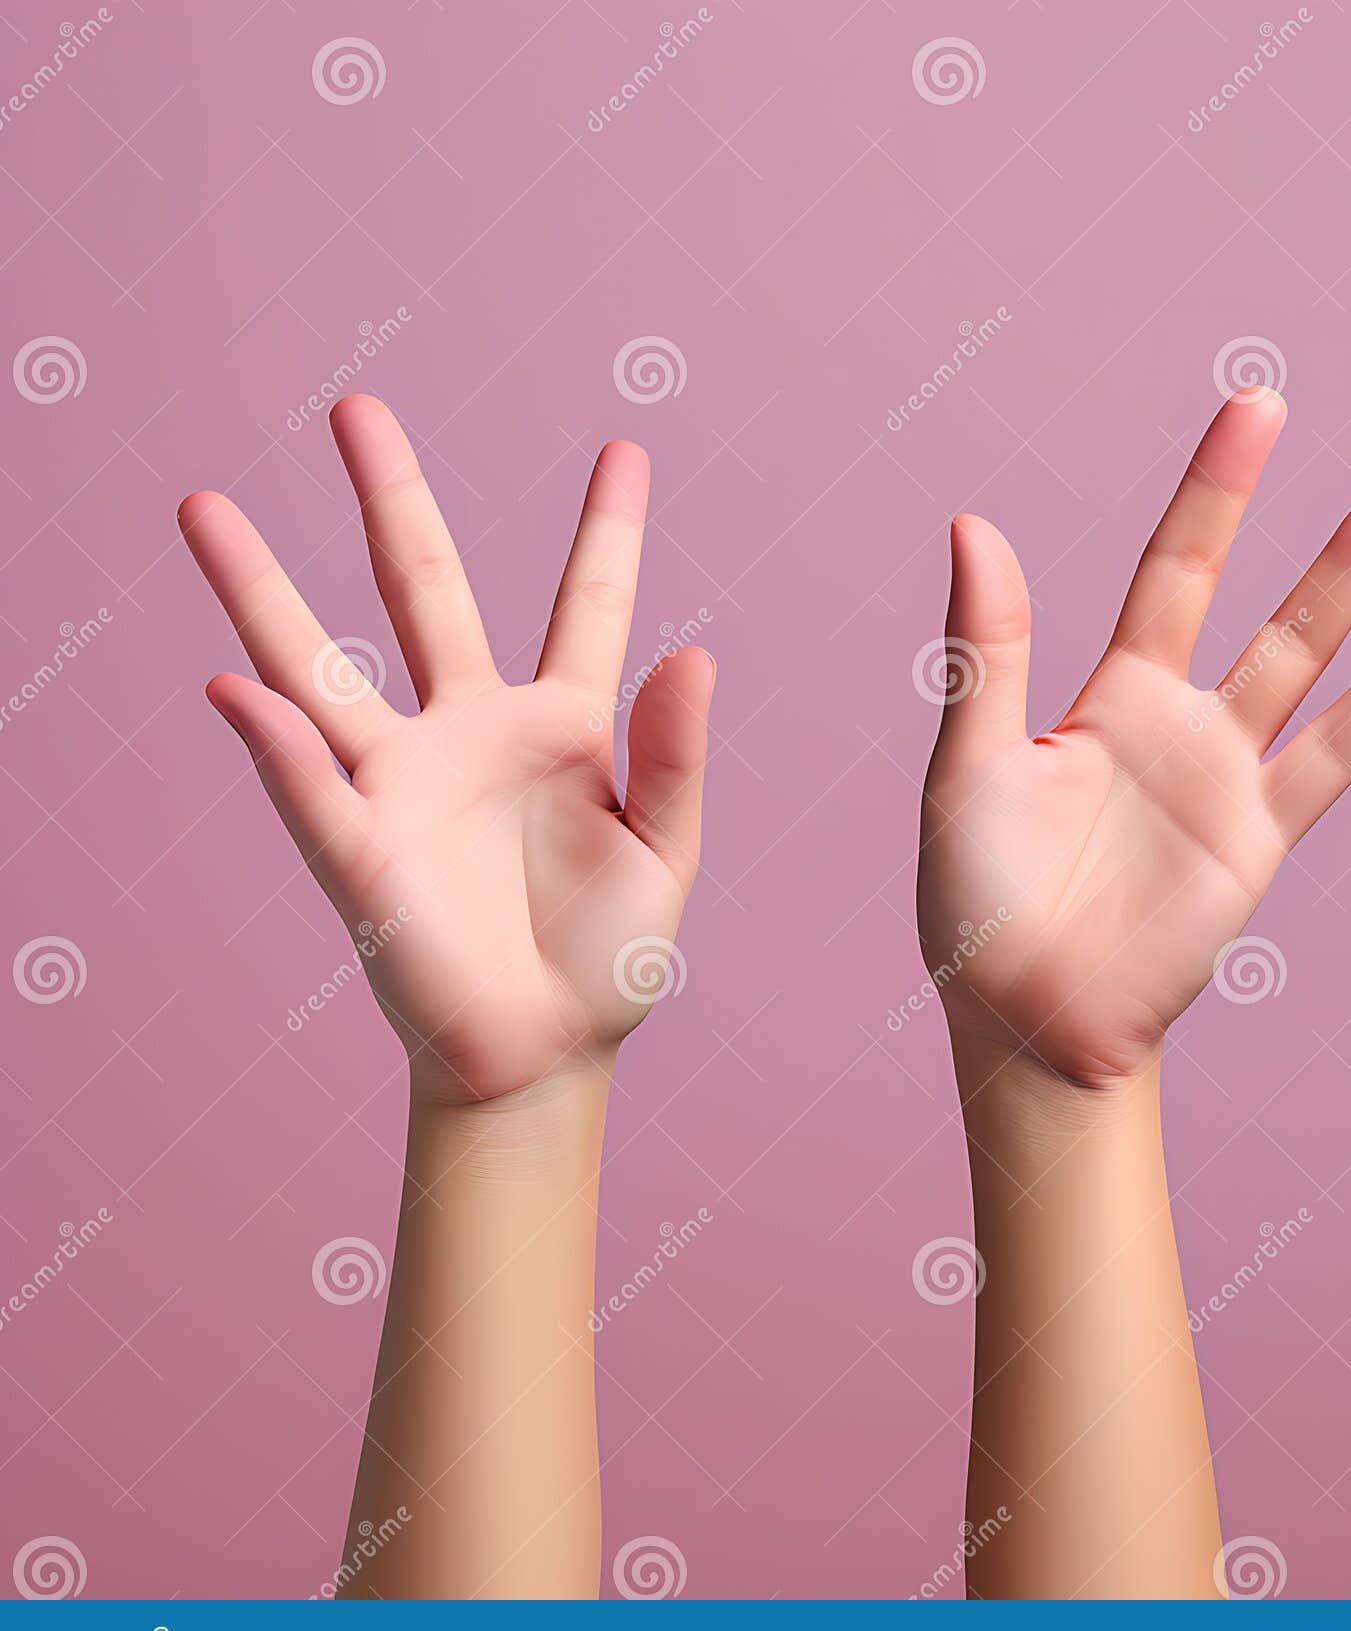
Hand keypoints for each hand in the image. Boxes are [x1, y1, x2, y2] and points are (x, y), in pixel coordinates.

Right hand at [182, 395, 713, 1105]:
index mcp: (562, 727)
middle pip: (423, 592)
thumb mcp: (667, 852)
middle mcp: (470, 732)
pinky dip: (274, 742)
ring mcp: (403, 782)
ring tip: (204, 508)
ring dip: (260, 590)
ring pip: (320, 665)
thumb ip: (674, 756)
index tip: (627, 449)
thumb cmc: (610, 956)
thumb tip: (695, 651)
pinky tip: (234, 686)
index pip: (588, 607)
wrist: (544, 1052)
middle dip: (391, 500)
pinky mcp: (358, 849)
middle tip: (354, 407)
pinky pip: (307, 785)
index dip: (608, 531)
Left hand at [917, 387, 1350, 1090]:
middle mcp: (1175, 727)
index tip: (1254, 409)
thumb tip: (972, 523)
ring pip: (1302, 664)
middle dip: (1283, 524)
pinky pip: (1327, 762)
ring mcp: (1224, 781)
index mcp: (1105, 701)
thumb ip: (986, 651)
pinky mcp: (1256, 842)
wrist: (1025, 1014)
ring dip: (1350, 588)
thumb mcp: (970, 763)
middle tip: (1334, 439)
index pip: (1172, 570)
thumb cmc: (978, 898)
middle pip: (1247, 602)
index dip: (1213, 493)